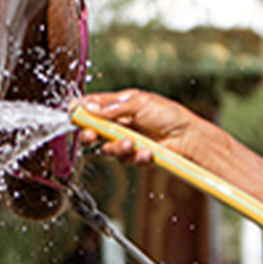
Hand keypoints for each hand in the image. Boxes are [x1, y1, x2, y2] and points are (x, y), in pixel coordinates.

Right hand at [73, 89, 215, 166]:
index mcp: (119, 106)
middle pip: (93, 132)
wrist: (190, 138)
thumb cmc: (169, 115)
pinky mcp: (134, 157)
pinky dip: (136, 157)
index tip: (73, 113)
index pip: (92, 107)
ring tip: (132, 143)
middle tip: (90, 135)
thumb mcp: (140, 103)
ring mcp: (125, 141)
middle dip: (89, 135)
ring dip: (118, 147)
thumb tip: (88, 107)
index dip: (81, 111)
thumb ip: (112, 107)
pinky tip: (148, 152)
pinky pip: (125, 160)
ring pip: (107, 150)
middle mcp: (119, 124)